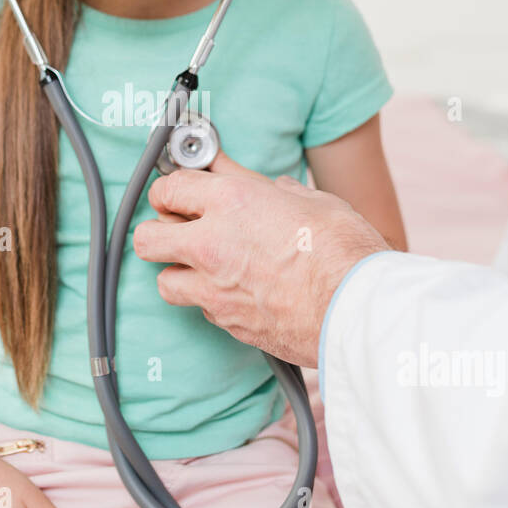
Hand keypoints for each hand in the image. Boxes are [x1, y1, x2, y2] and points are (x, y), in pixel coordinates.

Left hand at [133, 149, 390, 365]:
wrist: (359, 310)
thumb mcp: (312, 200)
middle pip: (147, 237)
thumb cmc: (346, 251)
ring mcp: (215, 289)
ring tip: (203, 267)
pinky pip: (200, 309)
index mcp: (231, 202)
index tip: (179, 192)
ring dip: (178, 272)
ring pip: (164, 281)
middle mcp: (211, 245)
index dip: (171, 189)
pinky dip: (209, 301)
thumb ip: (274, 191)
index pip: (169, 188)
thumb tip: (265, 185)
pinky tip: (235, 292)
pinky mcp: (228, 323)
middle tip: (180, 228)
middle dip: (159, 231)